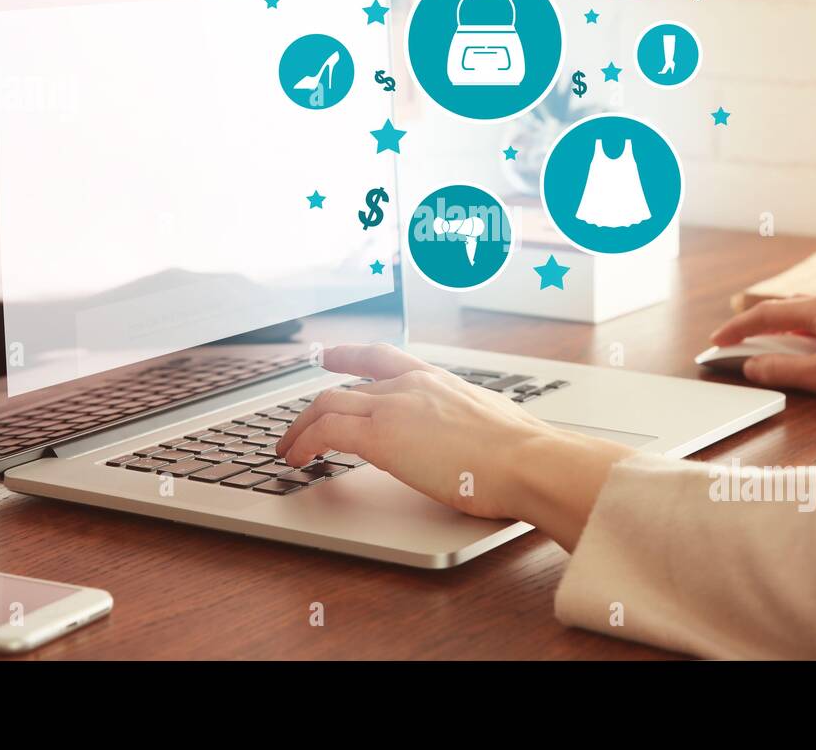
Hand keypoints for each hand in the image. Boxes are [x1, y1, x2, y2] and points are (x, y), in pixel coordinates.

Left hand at [277, 344, 633, 548]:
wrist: (529, 459)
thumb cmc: (524, 453)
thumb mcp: (494, 425)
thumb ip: (471, 426)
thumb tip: (475, 443)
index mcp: (439, 382)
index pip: (384, 357)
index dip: (351, 355)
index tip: (332, 356)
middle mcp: (413, 385)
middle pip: (346, 384)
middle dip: (314, 404)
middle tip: (296, 421)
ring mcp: (396, 406)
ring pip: (326, 404)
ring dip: (299, 427)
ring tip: (286, 450)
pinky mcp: (383, 435)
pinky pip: (326, 432)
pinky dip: (303, 443)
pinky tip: (297, 460)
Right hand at [709, 292, 815, 409]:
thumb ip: (782, 370)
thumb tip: (752, 366)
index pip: (764, 315)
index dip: (736, 330)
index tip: (716, 342)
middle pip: (785, 310)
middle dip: (758, 328)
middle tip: (737, 346)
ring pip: (808, 314)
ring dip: (784, 331)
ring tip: (771, 351)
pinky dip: (809, 333)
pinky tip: (815, 350)